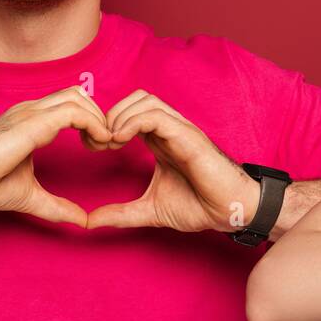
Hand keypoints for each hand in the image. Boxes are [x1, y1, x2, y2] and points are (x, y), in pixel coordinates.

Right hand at [0, 85, 112, 226]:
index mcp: (30, 122)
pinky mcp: (31, 122)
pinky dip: (94, 124)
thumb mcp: (29, 196)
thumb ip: (57, 206)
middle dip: (100, 116)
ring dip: (99, 119)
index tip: (100, 148)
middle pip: (80, 95)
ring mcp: (30, 113)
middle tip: (107, 146)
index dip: (92, 121)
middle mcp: (31, 111)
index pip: (71, 105)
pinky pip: (74, 111)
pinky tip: (97, 144)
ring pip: (79, 97)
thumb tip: (81, 221)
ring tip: (103, 146)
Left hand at [85, 90, 260, 231]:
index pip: (130, 113)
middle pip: (135, 99)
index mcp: (161, 141)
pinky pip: (157, 116)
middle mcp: (170, 130)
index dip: (106, 124)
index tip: (94, 148)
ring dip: (120, 116)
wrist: (230, 211)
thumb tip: (90, 221)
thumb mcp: (150, 210)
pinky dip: (133, 122)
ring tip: (110, 142)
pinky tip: (121, 140)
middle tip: (98, 143)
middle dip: (110, 115)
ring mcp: (181, 130)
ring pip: (145, 101)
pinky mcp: (188, 137)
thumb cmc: (200, 206)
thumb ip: (121, 213)